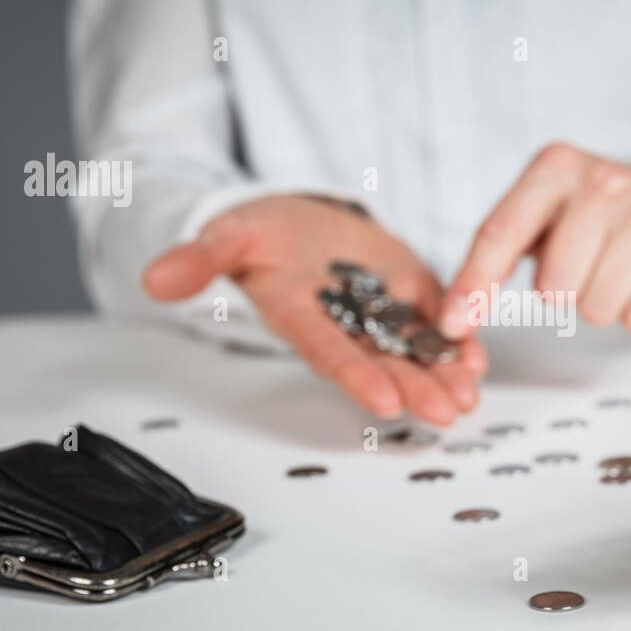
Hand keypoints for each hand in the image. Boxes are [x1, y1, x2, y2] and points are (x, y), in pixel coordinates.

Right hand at [143, 194, 486, 425]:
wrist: (297, 218)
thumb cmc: (261, 232)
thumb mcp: (228, 234)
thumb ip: (199, 259)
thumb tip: (153, 280)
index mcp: (301, 316)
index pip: (328, 350)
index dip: (356, 376)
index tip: (385, 401)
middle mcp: (343, 325)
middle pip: (381, 362)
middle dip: (414, 388)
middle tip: (446, 412)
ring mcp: (379, 313)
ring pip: (413, 351)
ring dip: (441, 376)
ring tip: (468, 397)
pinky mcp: (409, 294)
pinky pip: (435, 323)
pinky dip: (458, 342)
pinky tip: (477, 360)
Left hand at [438, 143, 630, 340]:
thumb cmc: (600, 214)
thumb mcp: (545, 211)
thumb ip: (496, 253)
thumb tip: (455, 319)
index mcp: (555, 167)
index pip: (500, 233)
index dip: (473, 286)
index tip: (453, 324)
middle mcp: (603, 181)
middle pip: (553, 289)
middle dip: (565, 293)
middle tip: (588, 264)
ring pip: (598, 309)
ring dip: (604, 304)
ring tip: (620, 268)